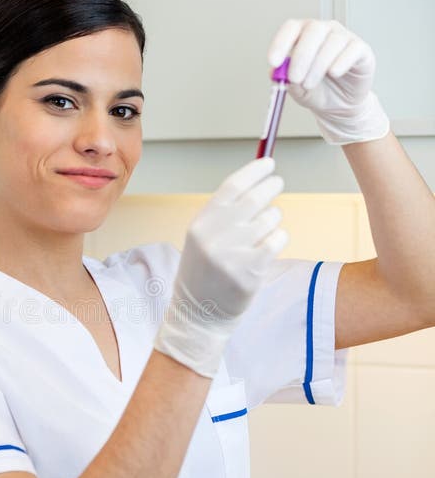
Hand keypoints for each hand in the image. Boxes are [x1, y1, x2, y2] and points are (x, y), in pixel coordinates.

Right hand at [154, 156, 287, 378]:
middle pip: (255, 198)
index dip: (254, 171)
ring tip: (262, 232)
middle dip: (271, 186)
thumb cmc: (204, 271)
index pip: (233, 186)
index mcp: (202, 223)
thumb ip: (225, 212)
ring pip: (271, 219)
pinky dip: (278, 238)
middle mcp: (216, 235)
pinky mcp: (251, 271)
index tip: (269, 164)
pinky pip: (277, 240)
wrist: (199, 313)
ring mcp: (234, 253)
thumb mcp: (204, 237)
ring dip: (273, 220)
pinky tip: (268, 247)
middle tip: (277, 183)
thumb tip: (256, 182)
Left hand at [268, 19, 389, 145]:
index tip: (274, 61)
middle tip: (295, 78)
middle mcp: (324, 30)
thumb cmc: (317, 91)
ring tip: (310, 84)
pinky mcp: (361, 49)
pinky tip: (334, 73)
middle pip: (313, 30)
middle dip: (301, 56)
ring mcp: (344, 37)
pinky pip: (353, 49)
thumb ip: (286, 81)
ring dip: (318, 65)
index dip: (280, 43)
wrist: (339, 105)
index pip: (291, 28)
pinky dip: (341, 62)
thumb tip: (277, 73)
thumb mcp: (296, 90)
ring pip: (332, 41)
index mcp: (303, 35)